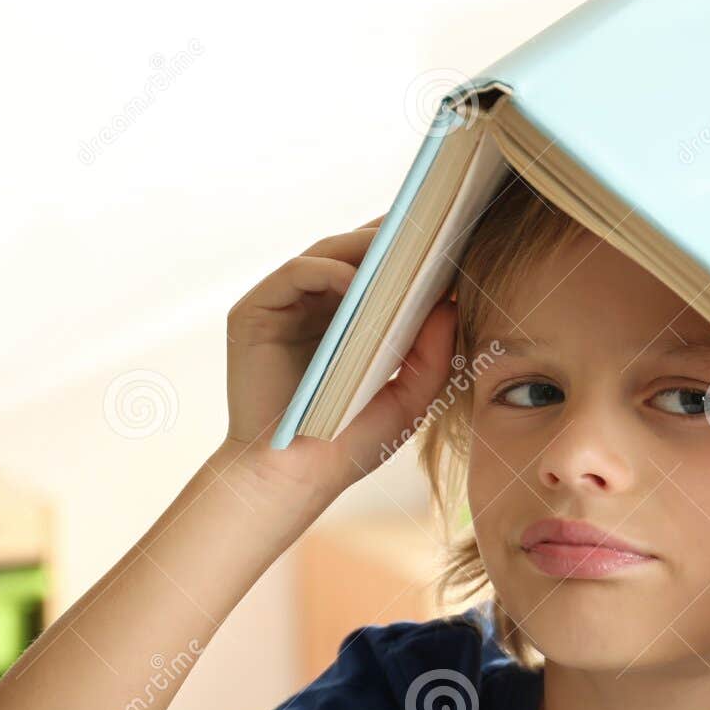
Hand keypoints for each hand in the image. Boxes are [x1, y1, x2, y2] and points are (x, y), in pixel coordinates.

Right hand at [220, 216, 458, 516]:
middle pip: (355, 250)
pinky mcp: (256, 311)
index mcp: (348, 319)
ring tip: (405, 257)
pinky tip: (361, 285)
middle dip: (394, 240)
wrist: (294, 478)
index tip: (452, 241)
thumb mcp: (408, 396)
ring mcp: (284, 306)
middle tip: (433, 231)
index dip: (412, 253)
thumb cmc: (348, 444)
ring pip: (329, 251)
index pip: (381, 269)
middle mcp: (314, 305)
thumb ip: (433, 353)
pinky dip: (331, 271)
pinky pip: (298, 272)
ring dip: (368, 250)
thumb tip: (452, 302)